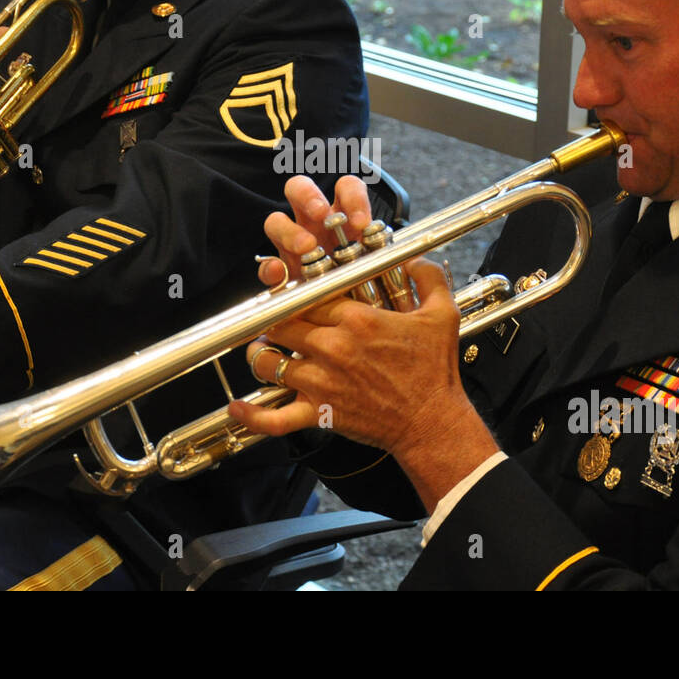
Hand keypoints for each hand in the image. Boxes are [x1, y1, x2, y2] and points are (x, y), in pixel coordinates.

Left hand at [236, 244, 500, 509]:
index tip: (295, 294)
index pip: (309, 294)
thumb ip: (428, 277)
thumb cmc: (435, 370)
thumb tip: (414, 255)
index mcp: (357, 319)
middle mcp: (333, 346)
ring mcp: (321, 381)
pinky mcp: (319, 413)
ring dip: (261, 356)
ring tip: (262, 351)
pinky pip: (275, 417)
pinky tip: (237, 407)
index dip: (298, 292)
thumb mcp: (442, 314)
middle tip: (275, 319)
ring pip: (270, 362)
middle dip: (274, 319)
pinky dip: (252, 414)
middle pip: (281, 322)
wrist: (432, 422)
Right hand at [257, 175, 374, 286]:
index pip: (345, 187)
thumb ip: (378, 248)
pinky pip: (267, 266)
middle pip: (299, 188)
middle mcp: (313, 223)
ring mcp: (292, 245)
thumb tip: (373, 234)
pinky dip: (270, 268)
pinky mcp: (280, 273)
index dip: (353, 197)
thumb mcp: (378, 261)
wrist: (348, 313)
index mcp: (341, 214)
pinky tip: (280, 272)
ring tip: (307, 247)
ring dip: (289, 231)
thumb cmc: (364, 277)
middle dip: (308, 196)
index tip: (361, 222)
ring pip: (276, 222)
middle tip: (321, 214)